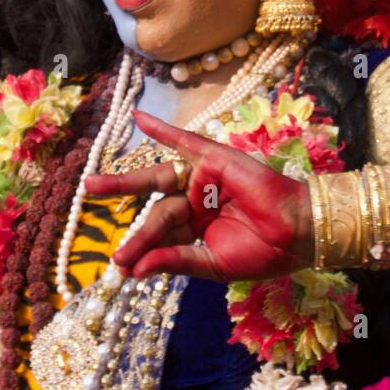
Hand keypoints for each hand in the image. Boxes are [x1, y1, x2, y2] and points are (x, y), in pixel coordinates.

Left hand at [84, 110, 314, 281]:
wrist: (296, 232)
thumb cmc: (262, 252)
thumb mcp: (212, 264)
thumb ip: (175, 261)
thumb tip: (135, 270)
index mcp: (196, 229)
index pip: (160, 238)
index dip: (142, 251)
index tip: (122, 268)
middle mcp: (195, 202)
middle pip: (154, 212)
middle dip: (132, 229)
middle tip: (112, 249)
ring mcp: (202, 179)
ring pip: (158, 180)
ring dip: (125, 181)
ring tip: (93, 187)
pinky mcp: (213, 159)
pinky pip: (182, 141)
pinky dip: (160, 129)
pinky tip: (138, 118)